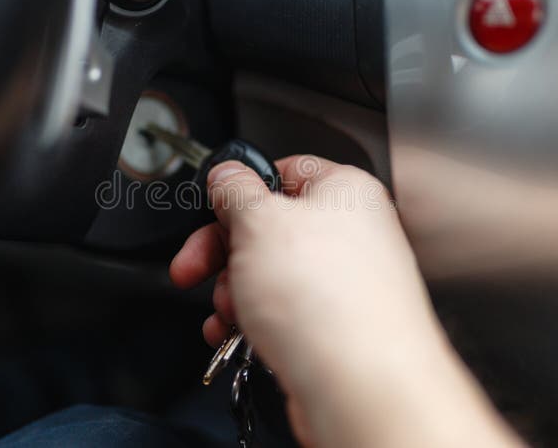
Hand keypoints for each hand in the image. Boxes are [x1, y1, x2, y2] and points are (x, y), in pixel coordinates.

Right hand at [170, 155, 522, 447]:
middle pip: (268, 228)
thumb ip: (236, 191)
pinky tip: (234, 333)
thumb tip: (228, 174)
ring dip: (233, 291)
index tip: (213, 209)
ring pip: (269, 274)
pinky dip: (251, 319)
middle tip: (195, 266)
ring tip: (228, 308)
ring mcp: (344, 281)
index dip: (241, 189)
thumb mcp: (259, 223)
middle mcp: (350, 233)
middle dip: (223, 251)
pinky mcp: (335, 325)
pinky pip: (282, 311)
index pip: (284, 171)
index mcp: (343, 191)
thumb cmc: (329, 303)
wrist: (362, 386)